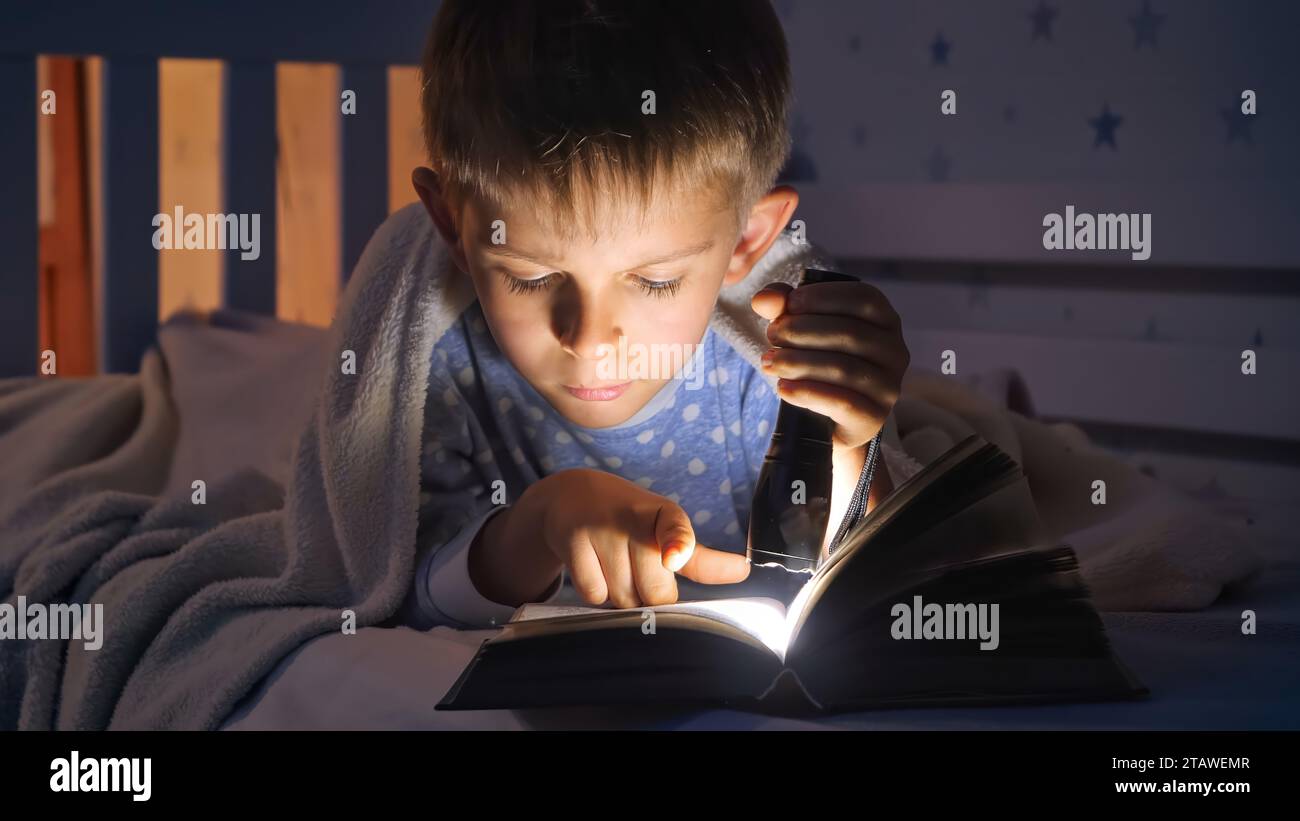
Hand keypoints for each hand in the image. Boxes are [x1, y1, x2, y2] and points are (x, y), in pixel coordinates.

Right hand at [474, 469, 750, 608]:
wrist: (571, 495)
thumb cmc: (630, 519)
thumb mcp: (666, 529)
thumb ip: (700, 559)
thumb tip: (744, 570)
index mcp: (665, 513)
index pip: (674, 528)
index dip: (676, 543)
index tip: (673, 558)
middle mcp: (632, 518)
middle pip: (654, 590)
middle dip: (651, 595)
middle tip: (641, 573)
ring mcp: (600, 528)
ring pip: (622, 598)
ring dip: (622, 596)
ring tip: (614, 564)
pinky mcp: (572, 541)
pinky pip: (594, 594)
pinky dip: (596, 592)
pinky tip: (593, 566)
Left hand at [751, 277, 909, 450]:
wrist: (829, 420)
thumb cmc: (818, 362)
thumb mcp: (800, 329)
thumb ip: (783, 307)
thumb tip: (765, 299)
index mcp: (885, 321)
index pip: (864, 299)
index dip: (825, 297)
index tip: (790, 303)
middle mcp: (895, 351)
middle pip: (850, 333)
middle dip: (803, 330)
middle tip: (772, 334)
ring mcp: (888, 386)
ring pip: (844, 368)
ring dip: (799, 362)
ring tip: (769, 362)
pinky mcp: (874, 416)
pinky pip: (842, 402)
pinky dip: (807, 393)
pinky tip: (783, 388)